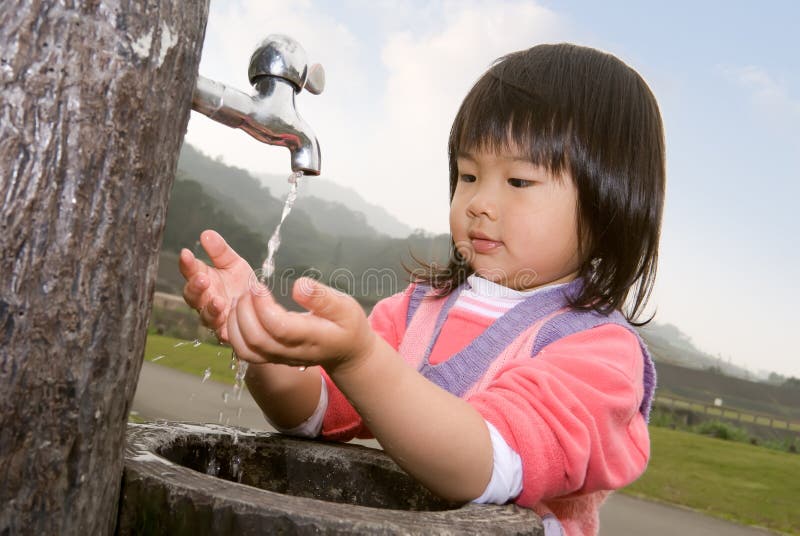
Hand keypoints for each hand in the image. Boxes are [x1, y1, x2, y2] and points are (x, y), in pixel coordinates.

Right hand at [179, 230, 253, 341]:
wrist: (261, 307)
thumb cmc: (241, 284)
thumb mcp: (233, 263)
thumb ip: (220, 251)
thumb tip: (206, 233)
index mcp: (204, 279)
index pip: (190, 271)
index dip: (187, 263)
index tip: (186, 254)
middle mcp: (205, 300)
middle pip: (193, 296)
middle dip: (196, 287)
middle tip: (203, 278)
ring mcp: (214, 317)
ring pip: (205, 316)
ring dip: (210, 308)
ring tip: (218, 300)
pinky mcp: (226, 332)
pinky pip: (222, 332)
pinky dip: (225, 326)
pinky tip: (229, 319)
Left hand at [227, 277, 375, 372]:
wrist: (346, 352)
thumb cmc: (347, 325)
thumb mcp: (346, 306)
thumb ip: (322, 297)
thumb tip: (298, 285)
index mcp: (311, 338)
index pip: (278, 326)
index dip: (263, 305)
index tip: (260, 285)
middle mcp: (291, 352)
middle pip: (257, 338)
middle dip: (245, 310)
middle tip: (250, 288)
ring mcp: (279, 358)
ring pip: (246, 348)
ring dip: (236, 322)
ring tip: (242, 298)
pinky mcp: (270, 357)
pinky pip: (245, 352)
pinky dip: (235, 332)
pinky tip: (240, 313)